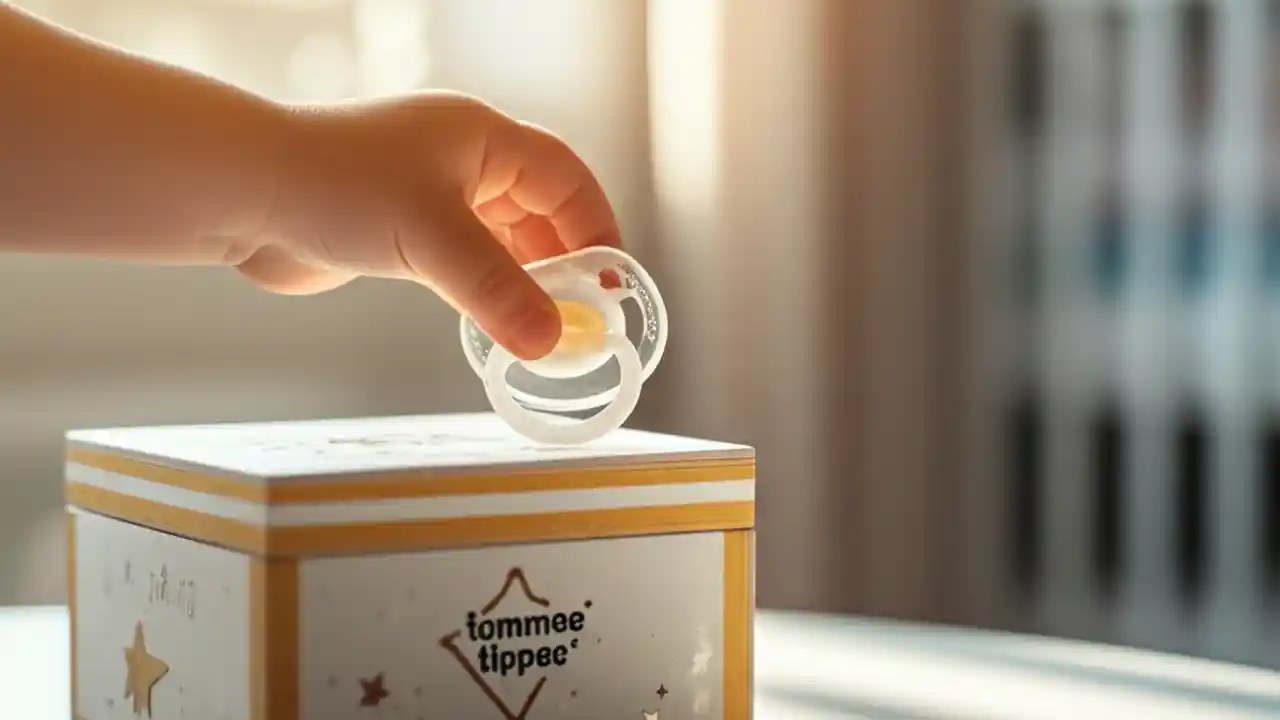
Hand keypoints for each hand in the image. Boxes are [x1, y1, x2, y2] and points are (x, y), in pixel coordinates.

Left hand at [241, 92, 620, 359]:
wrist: (245, 193)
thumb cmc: (335, 187)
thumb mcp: (432, 239)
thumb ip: (496, 291)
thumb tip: (552, 341)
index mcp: (481, 138)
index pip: (564, 176)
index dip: (596, 224)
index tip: (611, 280)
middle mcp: (461, 161)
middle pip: (537, 211)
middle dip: (562, 263)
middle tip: (582, 316)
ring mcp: (429, 194)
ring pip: (500, 240)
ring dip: (523, 282)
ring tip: (544, 329)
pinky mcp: (400, 230)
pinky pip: (463, 261)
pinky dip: (485, 291)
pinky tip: (493, 322)